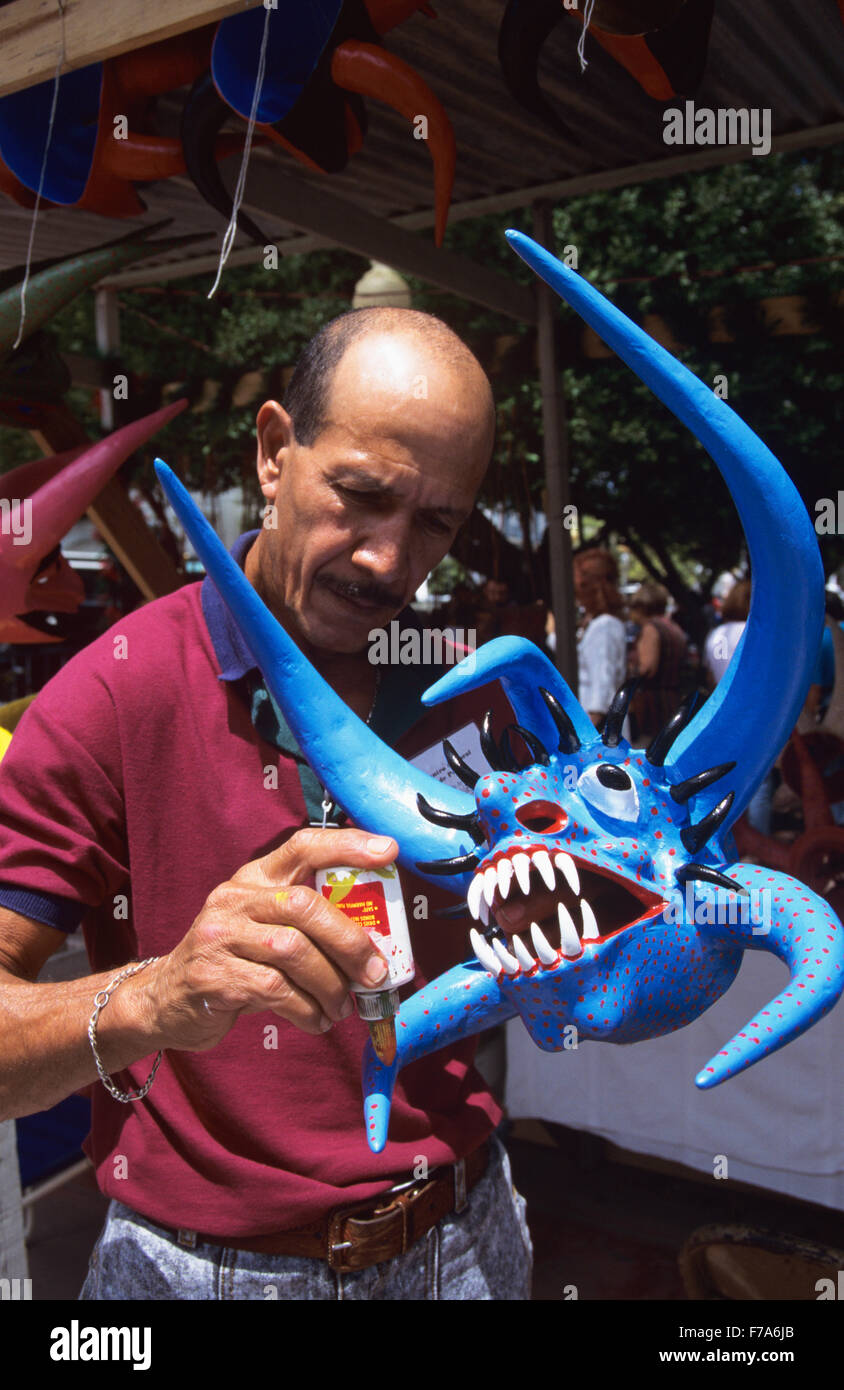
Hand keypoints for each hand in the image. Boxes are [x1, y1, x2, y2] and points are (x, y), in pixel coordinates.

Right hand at [143, 829, 396, 1050]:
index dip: (347, 845)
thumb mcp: (260, 925)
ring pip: (292, 951)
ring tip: (344, 1007)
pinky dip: (306, 1009)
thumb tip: (377, 940)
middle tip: (374, 972)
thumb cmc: (233, 960)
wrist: (164, 999)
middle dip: (349, 941)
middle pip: (303, 906)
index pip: (302, 846)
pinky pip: (274, 990)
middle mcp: (234, 899)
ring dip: (330, 984)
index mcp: (254, 879)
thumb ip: (305, 920)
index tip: (388, 851)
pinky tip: (317, 1021)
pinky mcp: (212, 977)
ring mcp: (219, 936)